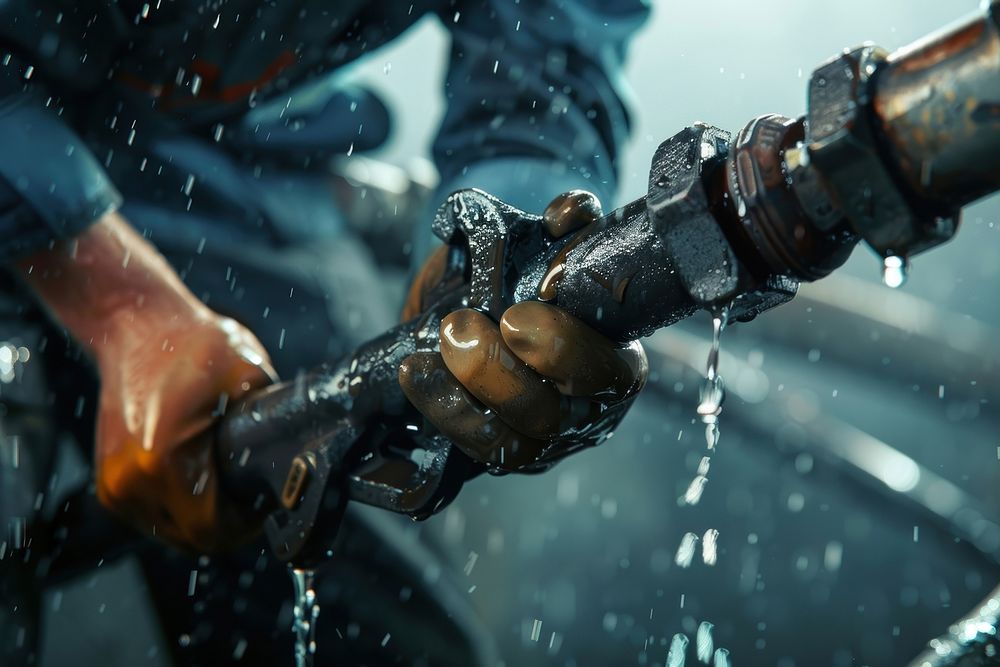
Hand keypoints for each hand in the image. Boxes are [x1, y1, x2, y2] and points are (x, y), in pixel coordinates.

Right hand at [94, 309, 274, 550]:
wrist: (137, 325)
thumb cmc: (191, 344)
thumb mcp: (249, 378)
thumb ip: (273, 424)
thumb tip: (302, 454)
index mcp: (163, 461)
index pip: (212, 531)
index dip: (247, 525)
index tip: (266, 504)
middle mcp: (130, 481)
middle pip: (192, 539)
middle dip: (229, 524)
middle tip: (253, 493)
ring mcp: (114, 484)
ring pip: (172, 531)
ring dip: (201, 517)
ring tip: (227, 483)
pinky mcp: (108, 481)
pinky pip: (153, 515)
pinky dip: (179, 507)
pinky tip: (200, 479)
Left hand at [398, 191, 646, 472]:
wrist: (479, 308)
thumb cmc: (526, 284)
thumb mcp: (543, 250)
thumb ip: (561, 231)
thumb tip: (570, 213)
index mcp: (616, 360)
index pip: (607, 371)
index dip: (564, 349)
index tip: (515, 314)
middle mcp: (589, 410)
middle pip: (556, 414)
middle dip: (502, 372)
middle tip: (460, 327)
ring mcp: (549, 440)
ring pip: (516, 441)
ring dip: (469, 390)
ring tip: (438, 343)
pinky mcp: (508, 454)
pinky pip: (477, 448)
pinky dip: (442, 408)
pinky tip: (417, 372)